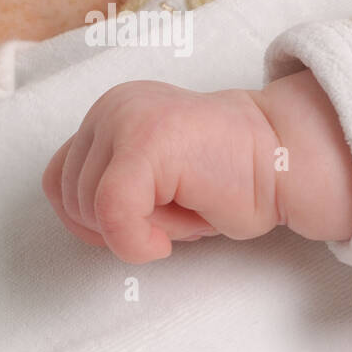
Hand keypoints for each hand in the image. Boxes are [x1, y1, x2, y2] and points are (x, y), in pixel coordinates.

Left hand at [42, 71, 351, 262]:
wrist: (290, 162)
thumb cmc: (235, 181)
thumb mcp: (158, 184)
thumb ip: (115, 189)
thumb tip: (84, 223)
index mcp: (114, 112)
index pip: (61, 177)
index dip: (90, 220)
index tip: (141, 228)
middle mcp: (113, 107)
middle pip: (67, 194)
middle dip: (117, 226)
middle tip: (178, 215)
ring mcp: (126, 119)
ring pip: (88, 207)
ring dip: (139, 230)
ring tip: (188, 210)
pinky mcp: (144, 142)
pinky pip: (110, 212)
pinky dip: (133, 241)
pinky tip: (165, 244)